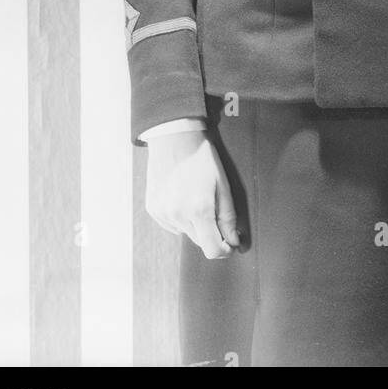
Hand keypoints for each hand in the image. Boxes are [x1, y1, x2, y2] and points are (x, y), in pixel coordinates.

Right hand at [145, 129, 240, 259]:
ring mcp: (163, 213)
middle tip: (215, 209)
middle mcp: (178, 215)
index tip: (230, 244)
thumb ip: (228, 216)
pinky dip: (180, 217)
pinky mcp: (153, 209)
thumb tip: (234, 241)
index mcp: (199, 210)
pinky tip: (182, 196)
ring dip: (195, 223)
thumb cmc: (202, 158)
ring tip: (195, 195)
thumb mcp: (222, 184)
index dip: (224, 251)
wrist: (174, 137)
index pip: (212, 250)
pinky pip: (172, 224)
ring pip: (186, 232)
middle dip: (211, 232)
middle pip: (200, 241)